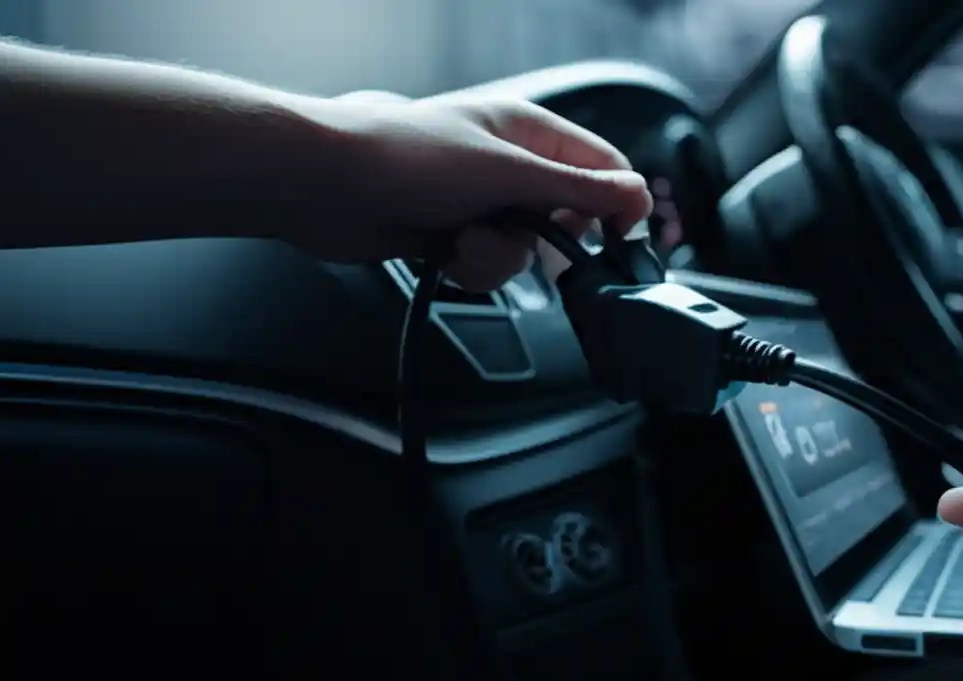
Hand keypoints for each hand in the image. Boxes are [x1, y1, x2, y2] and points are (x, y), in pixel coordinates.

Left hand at [288, 90, 652, 290]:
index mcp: (528, 130)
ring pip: (526, 249)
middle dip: (543, 238)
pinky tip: (442, 251)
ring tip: (461, 238)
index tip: (620, 240)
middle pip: (566, 217)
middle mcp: (508, 165)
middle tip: (518, 231)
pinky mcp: (453, 234)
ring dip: (498, 256)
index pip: (601, 166)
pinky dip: (471, 267)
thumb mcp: (508, 172)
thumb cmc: (407, 157)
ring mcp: (481, 201)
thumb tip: (635, 195)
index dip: (617, 203)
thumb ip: (577, 189)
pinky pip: (490, 266)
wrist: (328, 186)